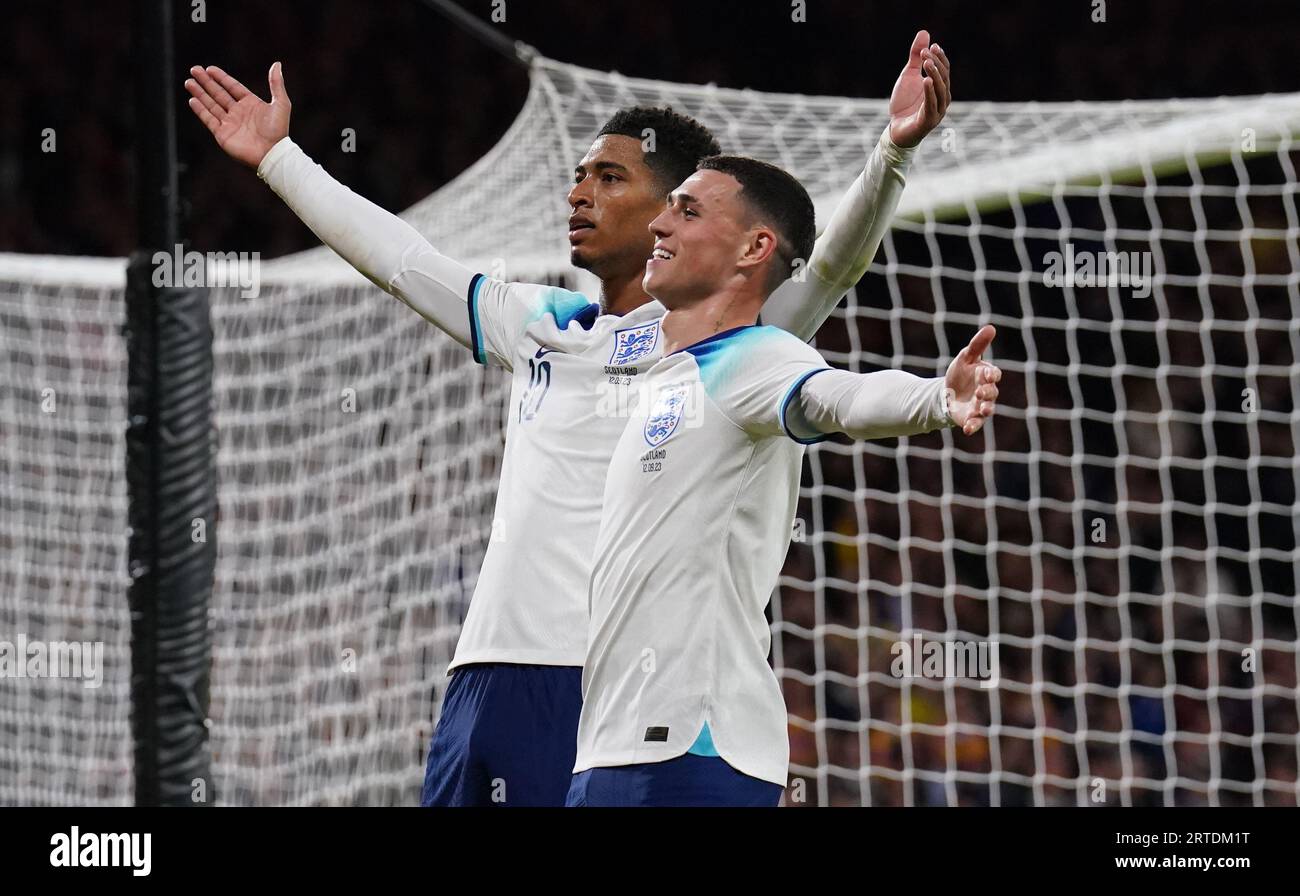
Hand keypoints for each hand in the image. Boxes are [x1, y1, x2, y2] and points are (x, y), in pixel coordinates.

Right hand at [185, 62, 291, 168]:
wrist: (272, 154)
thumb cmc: (279, 130)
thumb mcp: (281, 103)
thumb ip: (276, 84)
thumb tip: (277, 63)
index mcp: (251, 104)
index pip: (233, 87)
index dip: (221, 78)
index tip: (209, 68)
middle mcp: (239, 112)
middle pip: (219, 94)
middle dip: (206, 82)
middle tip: (194, 70)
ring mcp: (230, 123)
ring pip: (211, 105)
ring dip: (200, 93)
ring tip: (189, 82)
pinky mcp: (223, 134)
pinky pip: (209, 119)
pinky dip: (200, 110)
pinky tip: (192, 100)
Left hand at [888, 30, 950, 148]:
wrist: (895, 129)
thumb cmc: (904, 104)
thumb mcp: (908, 75)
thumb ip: (916, 57)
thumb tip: (925, 33)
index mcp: (940, 89)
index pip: (945, 70)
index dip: (940, 57)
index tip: (933, 45)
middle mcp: (942, 100)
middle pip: (944, 78)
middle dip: (936, 64)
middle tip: (926, 51)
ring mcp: (937, 111)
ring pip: (940, 90)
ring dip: (934, 75)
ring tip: (926, 62)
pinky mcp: (928, 121)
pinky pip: (931, 105)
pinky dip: (930, 93)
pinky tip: (926, 80)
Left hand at [944, 325, 1000, 434]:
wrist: (947, 392)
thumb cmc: (961, 373)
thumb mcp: (966, 357)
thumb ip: (978, 345)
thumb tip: (990, 327)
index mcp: (986, 375)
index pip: (994, 375)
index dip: (992, 375)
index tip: (987, 374)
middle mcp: (987, 392)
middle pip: (992, 393)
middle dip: (988, 392)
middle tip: (980, 391)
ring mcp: (980, 406)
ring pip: (987, 409)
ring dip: (985, 409)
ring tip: (982, 410)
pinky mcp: (971, 418)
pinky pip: (975, 424)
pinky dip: (973, 426)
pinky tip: (967, 430)